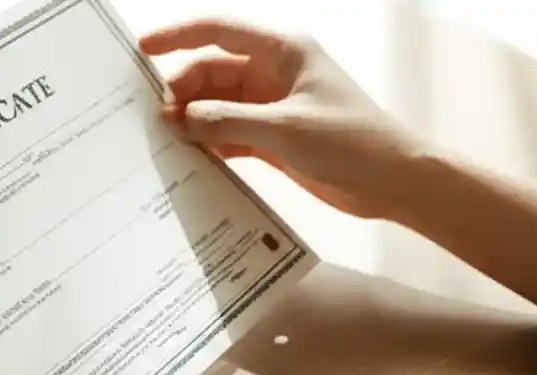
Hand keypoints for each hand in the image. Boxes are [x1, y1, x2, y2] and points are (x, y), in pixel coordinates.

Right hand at [140, 18, 423, 218]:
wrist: (394, 181)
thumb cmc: (353, 142)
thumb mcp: (284, 129)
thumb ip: (227, 122)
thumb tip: (180, 119)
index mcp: (283, 51)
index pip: (219, 32)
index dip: (178, 36)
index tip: (142, 50)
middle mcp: (274, 73)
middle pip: (212, 72)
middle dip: (183, 92)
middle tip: (158, 120)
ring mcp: (272, 106)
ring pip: (217, 105)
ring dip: (193, 120)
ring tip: (166, 140)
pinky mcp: (272, 138)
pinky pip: (228, 133)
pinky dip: (209, 143)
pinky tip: (189, 157)